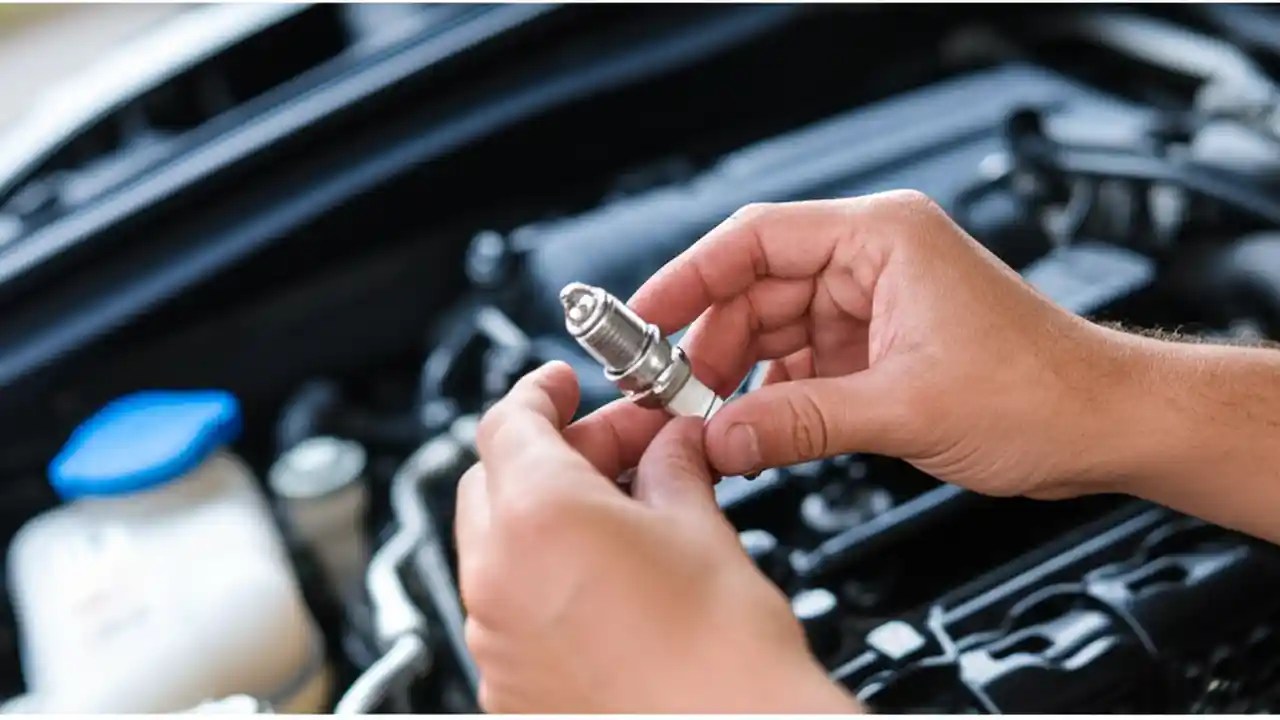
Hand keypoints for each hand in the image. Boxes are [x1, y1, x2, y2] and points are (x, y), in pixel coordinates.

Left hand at [455, 362, 858, 712]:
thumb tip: (669, 446)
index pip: (509, 421)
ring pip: (500, 547)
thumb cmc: (723, 664)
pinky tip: (608, 582)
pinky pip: (509, 610)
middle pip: (495, 479)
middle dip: (555, 453)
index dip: (541, 391)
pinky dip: (545, 579)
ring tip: (626, 519)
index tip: (564, 384)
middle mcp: (496, 580)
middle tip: (621, 450)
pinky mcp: (508, 687)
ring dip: (548, 517)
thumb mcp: (701, 529)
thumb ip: (673, 468)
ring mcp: (495, 641)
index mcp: (537, 518)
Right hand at [630, 190, 1129, 498]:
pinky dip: (777, 398)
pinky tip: (755, 432)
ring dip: (741, 379)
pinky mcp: (881, 347)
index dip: (689, 277)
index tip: (643, 318)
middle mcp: (874, 261)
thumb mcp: (904, 407)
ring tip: (708, 425)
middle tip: (669, 396)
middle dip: (711, 345)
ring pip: (775, 332)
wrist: (1106, 426)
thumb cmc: (1043, 390)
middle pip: (757, 290)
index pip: (757, 238)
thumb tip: (721, 437)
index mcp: (882, 238)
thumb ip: (800, 422)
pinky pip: (805, 365)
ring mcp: (875, 305)